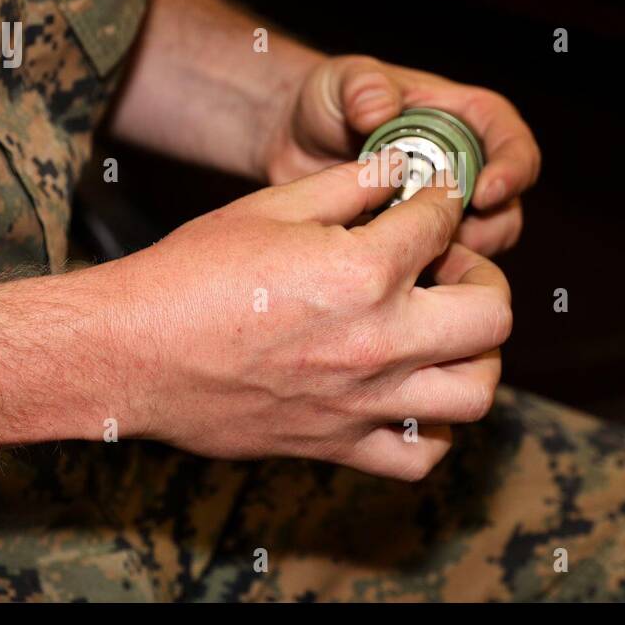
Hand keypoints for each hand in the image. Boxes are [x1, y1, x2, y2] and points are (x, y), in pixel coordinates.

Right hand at [111, 152, 511, 479]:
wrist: (131, 354)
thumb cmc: (191, 274)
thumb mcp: (271, 205)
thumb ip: (349, 185)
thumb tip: (399, 170)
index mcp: (363, 272)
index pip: (443, 222)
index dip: (442, 198)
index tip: (431, 198)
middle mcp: (378, 342)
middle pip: (493, 314)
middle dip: (483, 276)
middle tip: (449, 266)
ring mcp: (364, 401)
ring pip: (478, 391)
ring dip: (477, 354)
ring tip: (444, 331)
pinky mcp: (338, 444)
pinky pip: (421, 455)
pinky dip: (435, 427)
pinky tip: (413, 393)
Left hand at [264, 55, 539, 256]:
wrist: (297, 142)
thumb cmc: (331, 99)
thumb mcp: (344, 81)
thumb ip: (363, 87)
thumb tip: (379, 110)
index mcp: (466, 120)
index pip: (512, 144)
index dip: (511, 170)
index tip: (484, 193)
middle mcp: (468, 168)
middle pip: (507, 206)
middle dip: (486, 228)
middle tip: (446, 240)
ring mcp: (447, 208)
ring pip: (481, 244)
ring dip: (456, 256)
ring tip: (413, 257)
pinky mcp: (423, 242)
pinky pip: (443, 266)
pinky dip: (426, 274)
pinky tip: (392, 273)